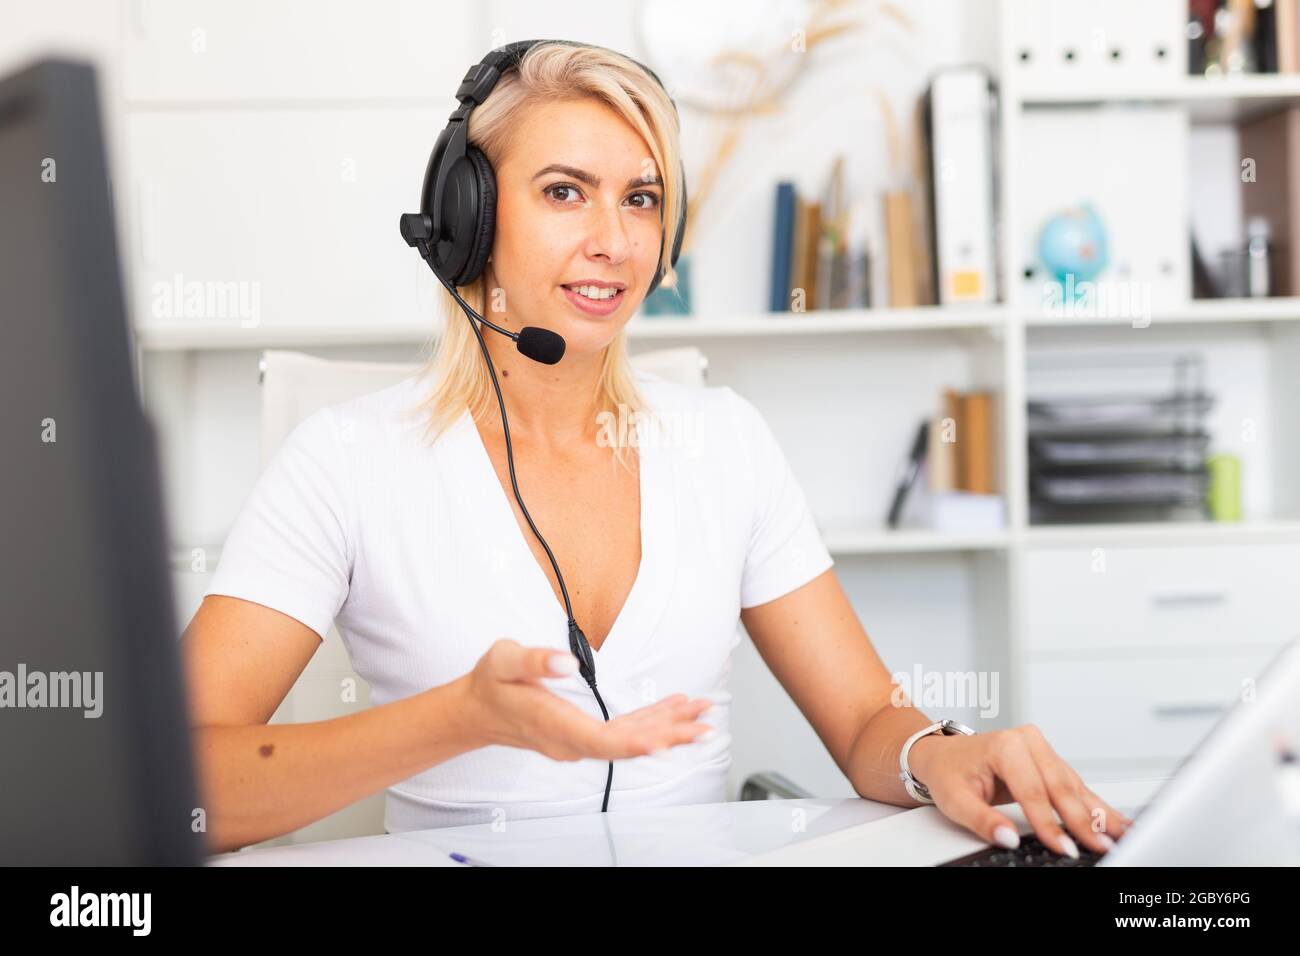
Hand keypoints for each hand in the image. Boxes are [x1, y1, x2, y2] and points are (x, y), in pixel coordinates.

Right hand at [458, 638, 713, 760]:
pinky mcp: (584, 735)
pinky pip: (624, 733)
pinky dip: (652, 723)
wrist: (476, 711)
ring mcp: (579, 742)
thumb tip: (566, 664)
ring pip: (630, 741)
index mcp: (553, 724)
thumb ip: (534, 661)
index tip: (666, 740)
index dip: (636, 741)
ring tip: (702, 717)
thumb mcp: (504, 660)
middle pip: (626, 745)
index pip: (602, 740)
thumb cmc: (491, 683)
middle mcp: (570, 741)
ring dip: (668, 729)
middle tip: (704, 724)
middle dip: (668, 735)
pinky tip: (674, 712)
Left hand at [907, 723, 1133, 857]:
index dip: (1049, 823)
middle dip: (1083, 821)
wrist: (945, 755)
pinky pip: (1076, 786)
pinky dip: (1095, 806)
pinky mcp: (1051, 761)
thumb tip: (1009, 839)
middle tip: (1102, 847)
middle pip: (1060, 787)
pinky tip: (1115, 822)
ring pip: (1074, 787)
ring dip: (1098, 814)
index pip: (1033, 791)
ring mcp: (1043, 749)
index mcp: (1006, 746)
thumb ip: (983, 821)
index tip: (1063, 847)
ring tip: (1121, 837)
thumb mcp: (955, 800)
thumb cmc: (949, 773)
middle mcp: (1028, 742)